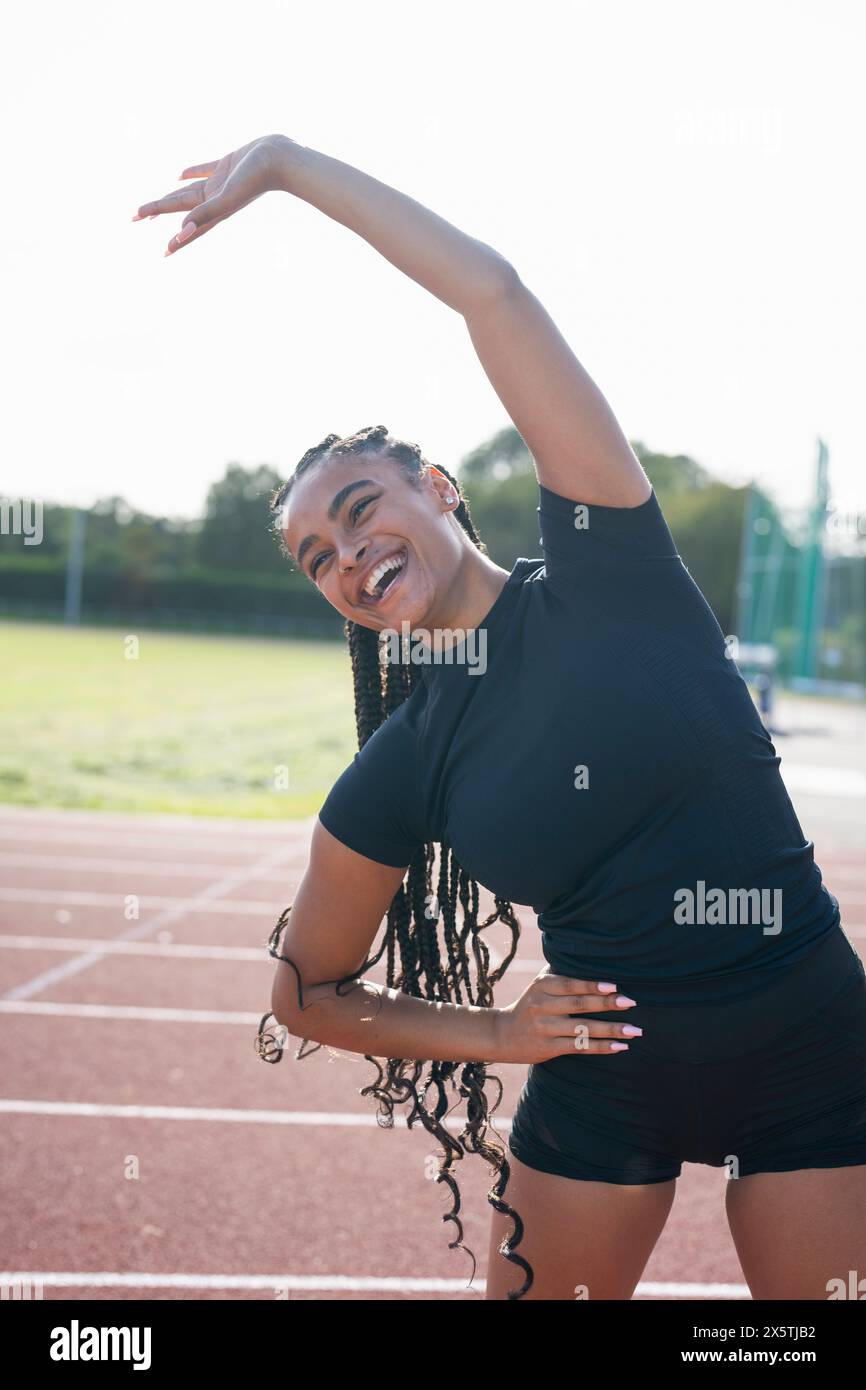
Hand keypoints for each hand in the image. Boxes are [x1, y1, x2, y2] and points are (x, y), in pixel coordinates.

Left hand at [132, 132, 296, 256]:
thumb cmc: (257, 179)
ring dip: (171, 197)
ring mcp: (219, 183)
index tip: (164, 253)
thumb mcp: (228, 197)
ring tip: (155, 204)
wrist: (280, 159)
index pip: (188, 227)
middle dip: (158, 211)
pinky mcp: (225, 166)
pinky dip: (190, 173)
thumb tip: (182, 230)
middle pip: (179, 207)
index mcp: (215, 210)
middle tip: (136, 217)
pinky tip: (179, 175)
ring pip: (188, 191)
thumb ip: (205, 213)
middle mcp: (215, 199)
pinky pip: (202, 170)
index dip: (176, 241)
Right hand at [495, 969, 640, 1063]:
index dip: (591, 985)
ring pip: (582, 1029)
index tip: (614, 986)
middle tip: (631, 1002)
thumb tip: (595, 959)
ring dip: (611, 1030)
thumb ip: (561, 974)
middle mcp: (541, 1006)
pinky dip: (601, 1047)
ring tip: (634, 1030)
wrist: (502, 1035)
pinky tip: (619, 1046)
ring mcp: (544, 1028)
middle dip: (607, 1004)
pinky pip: (579, 1047)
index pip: (570, 984)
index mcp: (541, 986)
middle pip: (579, 1005)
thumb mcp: (539, 985)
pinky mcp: (548, 1048)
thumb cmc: (531, 1004)